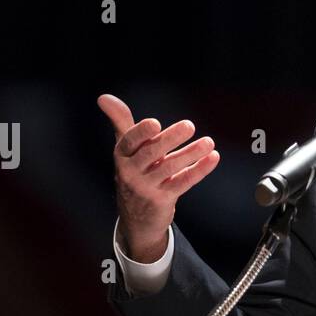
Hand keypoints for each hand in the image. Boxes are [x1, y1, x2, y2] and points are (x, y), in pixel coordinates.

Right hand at [98, 93, 219, 262]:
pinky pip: (183, 182)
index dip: (141, 132)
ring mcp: (147, 187)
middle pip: (151, 153)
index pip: (129, 141)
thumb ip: (120, 121)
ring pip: (170, 167)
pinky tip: (212, 157)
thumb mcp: (125, 148)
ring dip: (191, 153)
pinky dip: (199, 169)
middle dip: (170, 139)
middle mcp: (131, 172)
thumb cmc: (134, 172)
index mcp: (121, 156)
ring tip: (209, 142)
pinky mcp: (163, 199)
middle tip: (189, 125)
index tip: (155, 123)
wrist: (136, 218)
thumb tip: (103, 97)